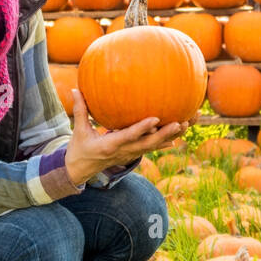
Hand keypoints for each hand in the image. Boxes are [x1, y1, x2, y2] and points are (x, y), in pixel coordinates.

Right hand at [63, 90, 190, 185]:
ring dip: (171, 136)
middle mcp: (124, 151)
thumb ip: (79, 110)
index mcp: (110, 146)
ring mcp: (130, 154)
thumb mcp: (79, 131)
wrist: (81, 170)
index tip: (155, 118)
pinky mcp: (133, 154)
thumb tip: (74, 90)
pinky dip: (166, 140)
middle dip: (165, 134)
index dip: (142, 128)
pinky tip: (180, 132)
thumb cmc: (79, 148)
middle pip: (148, 144)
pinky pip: (152, 147)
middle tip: (180, 122)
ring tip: (187, 123)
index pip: (128, 136)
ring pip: (154, 146)